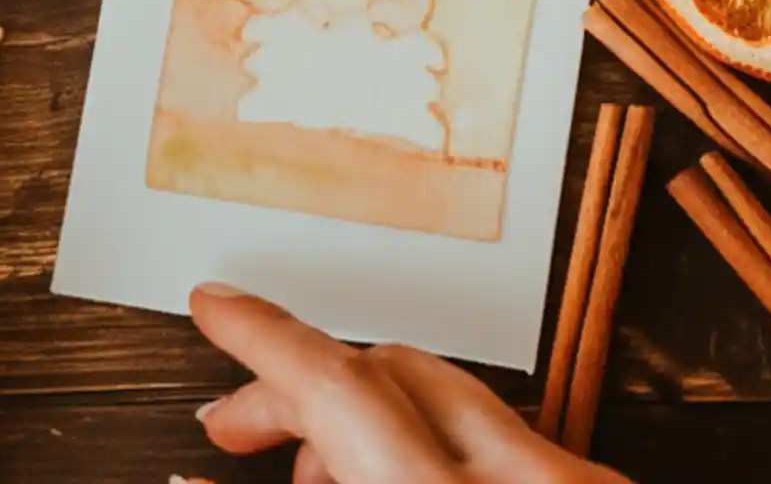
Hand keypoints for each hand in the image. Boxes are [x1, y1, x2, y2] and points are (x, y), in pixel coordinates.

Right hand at [186, 283, 632, 483]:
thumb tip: (193, 480)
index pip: (338, 388)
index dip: (263, 338)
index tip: (216, 305)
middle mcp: (527, 483)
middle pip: (391, 373)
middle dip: (299, 387)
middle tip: (238, 427)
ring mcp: (577, 483)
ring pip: (448, 398)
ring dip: (365, 418)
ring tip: (313, 474)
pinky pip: (501, 434)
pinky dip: (431, 447)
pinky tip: (399, 480)